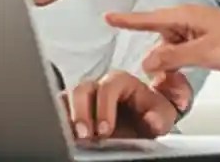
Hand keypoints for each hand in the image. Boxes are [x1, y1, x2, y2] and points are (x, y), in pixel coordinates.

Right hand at [63, 70, 190, 140]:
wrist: (139, 127)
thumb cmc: (148, 116)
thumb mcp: (162, 116)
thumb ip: (160, 116)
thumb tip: (152, 119)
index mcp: (122, 82)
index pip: (108, 86)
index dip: (105, 107)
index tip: (105, 129)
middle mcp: (99, 86)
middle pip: (82, 89)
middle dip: (81, 113)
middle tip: (86, 135)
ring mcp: (84, 98)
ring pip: (67, 97)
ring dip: (68, 117)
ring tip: (75, 137)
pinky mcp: (72, 109)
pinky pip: (58, 108)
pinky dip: (59, 119)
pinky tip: (65, 133)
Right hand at [106, 6, 219, 73]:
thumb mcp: (203, 53)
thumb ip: (172, 57)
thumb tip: (146, 60)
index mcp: (183, 17)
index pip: (148, 19)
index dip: (127, 20)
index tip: (108, 17)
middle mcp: (186, 20)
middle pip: (158, 42)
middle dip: (160, 64)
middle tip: (169, 84)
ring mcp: (194, 29)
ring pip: (170, 51)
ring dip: (173, 68)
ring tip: (183, 85)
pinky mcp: (202, 38)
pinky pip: (182, 52)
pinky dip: (182, 65)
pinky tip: (189, 75)